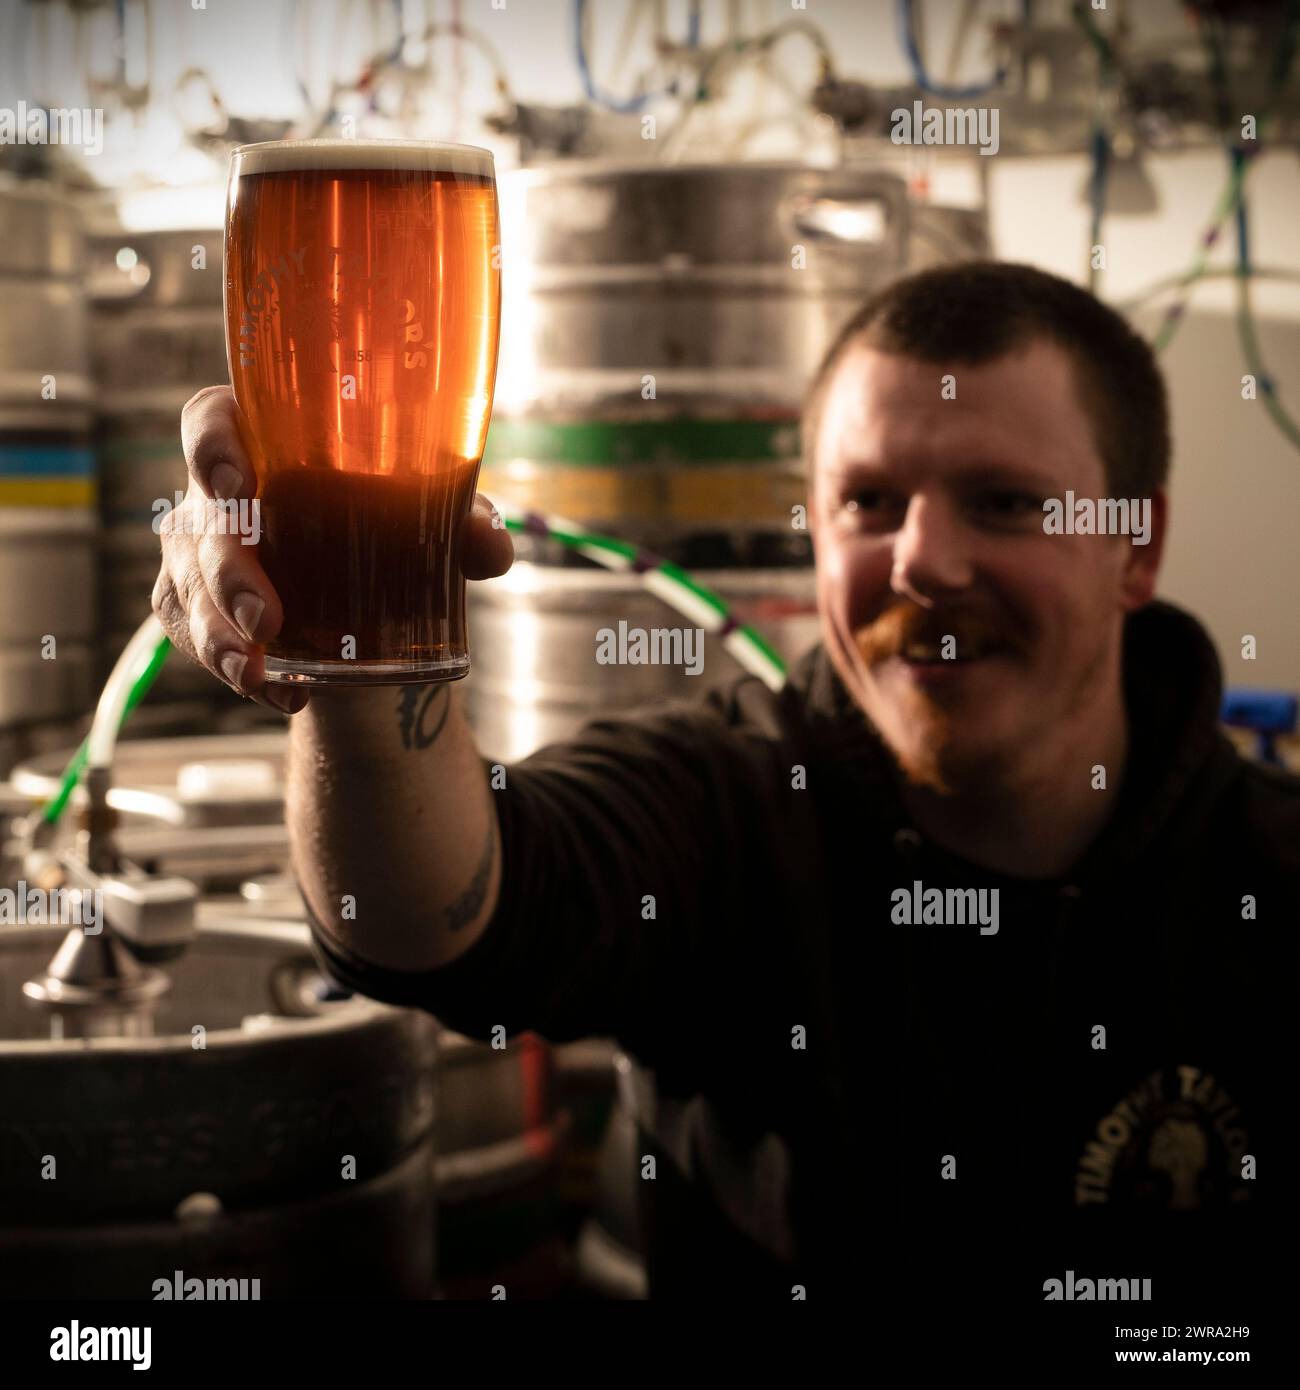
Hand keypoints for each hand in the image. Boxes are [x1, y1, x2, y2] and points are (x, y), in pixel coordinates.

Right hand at [151, 385, 514, 713]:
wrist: (372, 599)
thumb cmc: (392, 527)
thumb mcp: (433, 523)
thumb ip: (465, 526)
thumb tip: (491, 547)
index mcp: (267, 443)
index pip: (214, 420)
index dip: (211, 445)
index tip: (237, 484)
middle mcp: (220, 494)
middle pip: (201, 521)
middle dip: (226, 573)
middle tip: (266, 619)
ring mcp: (198, 551)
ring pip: (185, 587)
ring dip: (219, 635)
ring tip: (259, 675)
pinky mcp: (194, 606)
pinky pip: (194, 636)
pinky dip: (233, 668)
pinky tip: (277, 694)